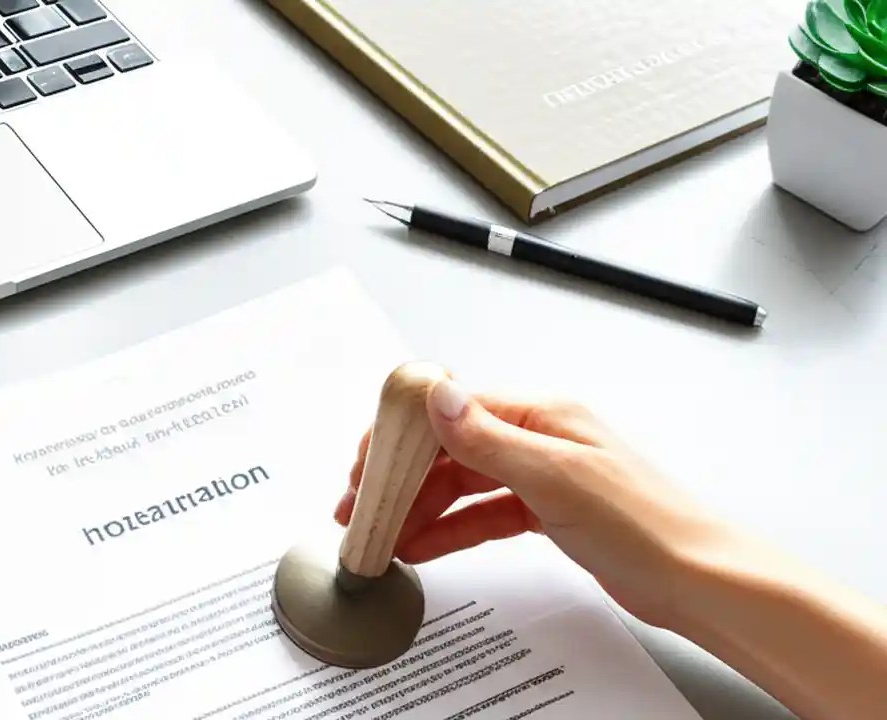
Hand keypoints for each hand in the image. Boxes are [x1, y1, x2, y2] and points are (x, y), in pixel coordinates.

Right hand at [335, 378, 731, 629]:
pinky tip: (422, 544)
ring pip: (461, 484)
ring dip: (419, 507)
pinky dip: (450, 529)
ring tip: (382, 534)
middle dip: (400, 477)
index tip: (365, 463)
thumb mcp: (556, 478)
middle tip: (359, 507)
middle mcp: (537, 437)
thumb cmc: (647, 523)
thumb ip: (488, 438)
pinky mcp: (546, 512)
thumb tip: (437, 394)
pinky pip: (483, 514)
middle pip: (449, 449)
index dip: (401, 437)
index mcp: (541, 413)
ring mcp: (541, 475)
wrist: (698, 580)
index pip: (451, 410)